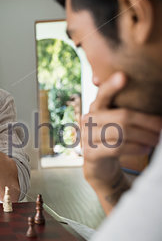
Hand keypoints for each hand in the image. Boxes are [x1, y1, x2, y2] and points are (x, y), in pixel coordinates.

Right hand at [82, 72, 161, 199]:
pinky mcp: (90, 153)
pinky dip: (136, 148)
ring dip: (144, 137)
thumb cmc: (112, 139)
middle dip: (147, 122)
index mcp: (95, 107)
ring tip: (156, 140)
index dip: (111, 86)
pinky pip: (117, 148)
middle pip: (122, 116)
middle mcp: (88, 119)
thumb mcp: (115, 122)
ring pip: (121, 133)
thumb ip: (125, 112)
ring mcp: (86, 137)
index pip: (103, 94)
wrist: (98, 164)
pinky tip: (145, 149)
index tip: (123, 76)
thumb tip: (155, 109)